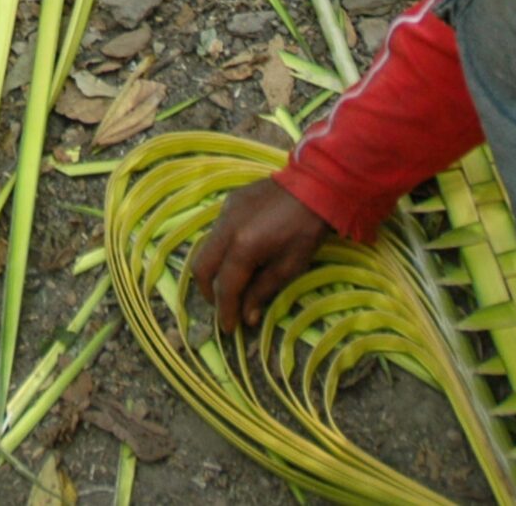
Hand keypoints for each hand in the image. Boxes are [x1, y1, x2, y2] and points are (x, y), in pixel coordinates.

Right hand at [189, 179, 331, 332]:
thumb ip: (263, 291)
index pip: (225, 286)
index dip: (225, 311)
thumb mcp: (290, 266)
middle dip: (209, 293)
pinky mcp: (229, 202)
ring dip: (212, 271)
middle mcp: (226, 228)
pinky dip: (220, 250)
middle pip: (201, 267)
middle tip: (224, 307)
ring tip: (230, 284)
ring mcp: (224, 212)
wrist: (314, 185)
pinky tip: (238, 255)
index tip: (229, 329)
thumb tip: (246, 317)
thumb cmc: (306, 230)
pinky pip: (215, 232)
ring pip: (204, 249)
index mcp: (243, 247)